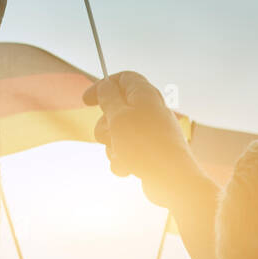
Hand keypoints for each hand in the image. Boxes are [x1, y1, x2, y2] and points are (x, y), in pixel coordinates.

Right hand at [84, 71, 207, 209]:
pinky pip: (124, 151)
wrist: (171, 180)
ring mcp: (149, 132)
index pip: (123, 78)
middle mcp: (149, 111)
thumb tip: (106, 85)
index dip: (103, 85)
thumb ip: (109, 99)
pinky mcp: (148, 151)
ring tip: (122, 155)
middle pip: (115, 109)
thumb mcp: (119, 117)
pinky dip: (122, 159)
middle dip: (104, 125)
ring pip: (116, 133)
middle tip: (108, 135)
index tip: (86, 100)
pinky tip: (128, 168)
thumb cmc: (145, 145)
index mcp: (145, 95)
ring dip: (112, 146)